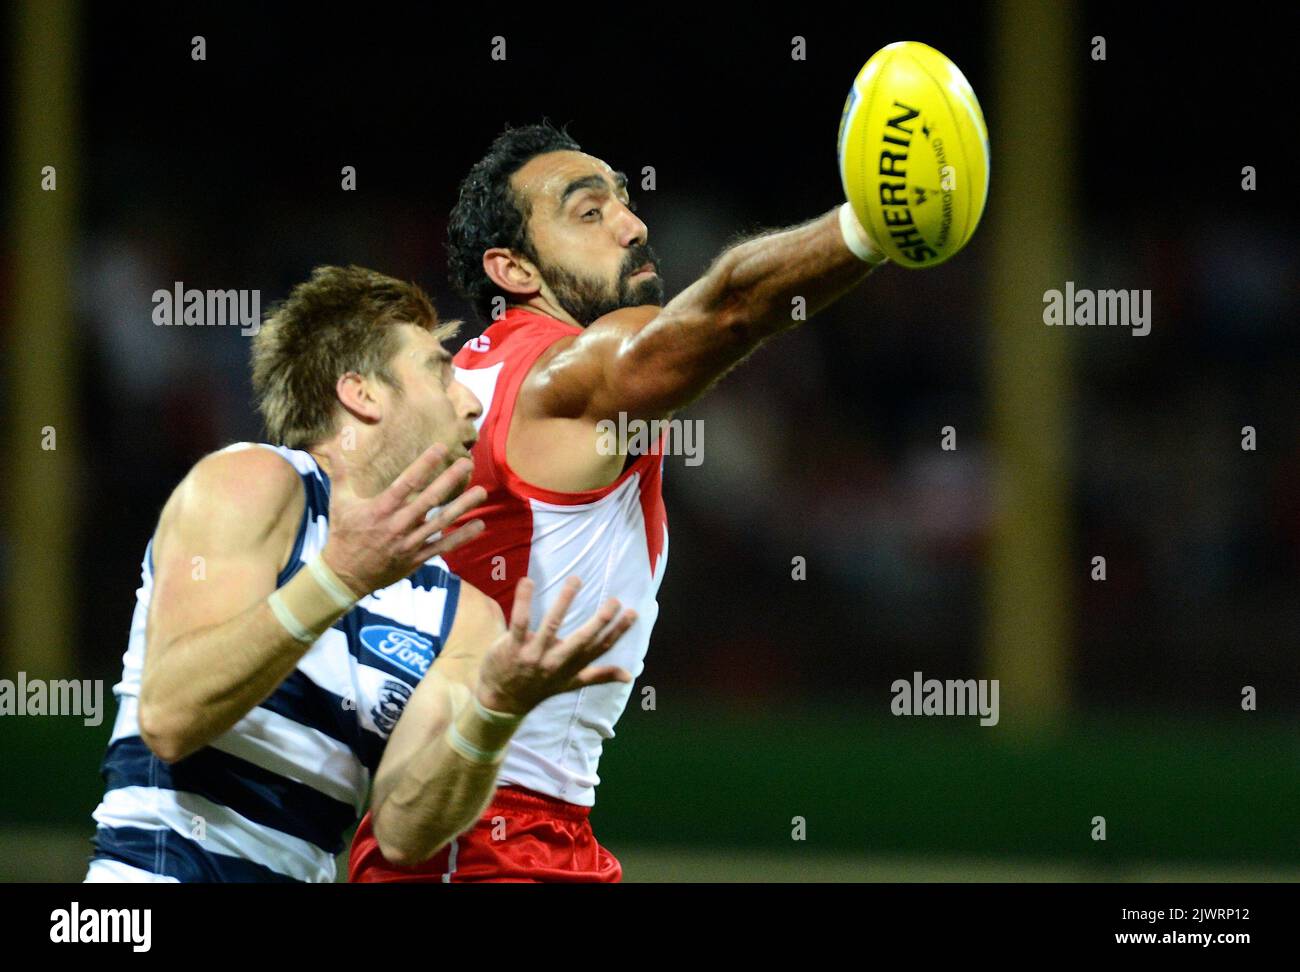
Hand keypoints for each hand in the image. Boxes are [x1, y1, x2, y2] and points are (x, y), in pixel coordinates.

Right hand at [321, 443, 486, 596]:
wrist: (344, 576)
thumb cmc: (343, 535)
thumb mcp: (339, 503)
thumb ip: (339, 473)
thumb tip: (332, 445)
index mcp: (381, 508)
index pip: (407, 482)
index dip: (425, 464)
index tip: (442, 448)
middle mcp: (398, 524)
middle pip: (429, 499)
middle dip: (450, 480)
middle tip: (468, 463)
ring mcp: (409, 543)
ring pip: (441, 522)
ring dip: (463, 506)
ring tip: (482, 491)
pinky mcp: (416, 558)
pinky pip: (443, 546)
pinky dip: (461, 537)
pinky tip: (479, 525)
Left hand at [475, 577, 636, 714]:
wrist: (502, 702)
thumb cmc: (540, 688)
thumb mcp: (572, 684)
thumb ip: (599, 676)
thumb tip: (629, 676)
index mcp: (572, 667)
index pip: (599, 648)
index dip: (618, 632)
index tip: (632, 613)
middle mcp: (556, 662)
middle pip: (581, 640)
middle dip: (599, 621)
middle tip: (615, 601)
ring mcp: (534, 655)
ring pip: (551, 625)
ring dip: (564, 602)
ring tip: (576, 580)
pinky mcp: (513, 647)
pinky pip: (519, 622)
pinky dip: (523, 601)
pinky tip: (527, 581)